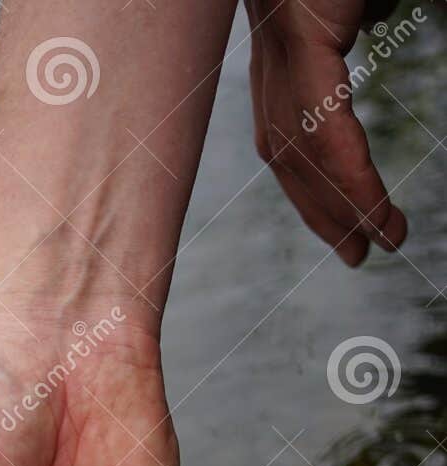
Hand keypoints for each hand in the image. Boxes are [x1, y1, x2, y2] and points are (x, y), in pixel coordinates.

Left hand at [245, 0, 407, 264]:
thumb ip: (373, 5)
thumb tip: (377, 15)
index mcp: (283, 32)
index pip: (292, 125)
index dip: (316, 180)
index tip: (348, 223)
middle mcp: (271, 40)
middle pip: (287, 149)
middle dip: (322, 208)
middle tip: (358, 254)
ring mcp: (280, 34)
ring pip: (301, 145)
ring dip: (340, 204)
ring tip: (379, 239)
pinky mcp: (299, 31)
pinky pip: (320, 124)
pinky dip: (347, 175)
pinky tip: (372, 213)